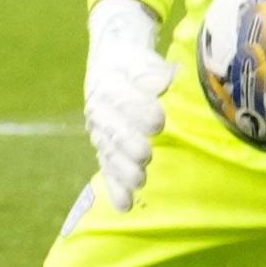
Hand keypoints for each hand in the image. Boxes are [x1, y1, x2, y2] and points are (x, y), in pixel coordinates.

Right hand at [82, 0, 172, 211]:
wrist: (112, 64)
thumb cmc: (136, 64)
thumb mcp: (142, 61)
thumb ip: (153, 73)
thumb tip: (165, 80)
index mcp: (110, 84)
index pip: (122, 98)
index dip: (138, 110)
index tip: (158, 121)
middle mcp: (100, 110)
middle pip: (113, 130)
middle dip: (129, 144)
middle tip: (145, 155)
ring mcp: (101, 132)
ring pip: (109, 152)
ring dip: (123, 169)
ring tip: (139, 181)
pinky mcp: (104, 149)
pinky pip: (107, 169)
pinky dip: (115, 188)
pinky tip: (125, 205)